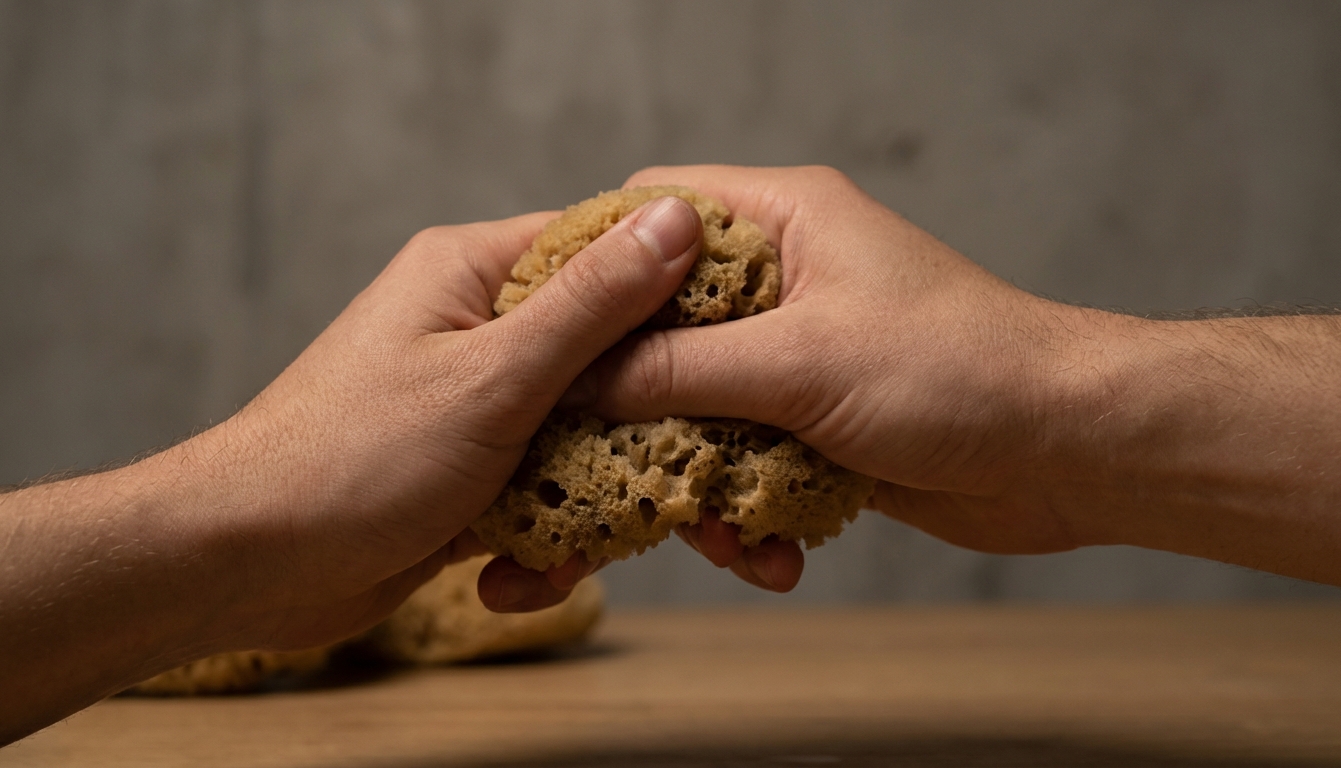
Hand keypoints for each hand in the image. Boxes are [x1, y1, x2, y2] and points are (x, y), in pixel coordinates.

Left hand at [0, 196, 708, 739]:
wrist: (249, 564)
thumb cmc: (354, 457)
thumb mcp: (494, 376)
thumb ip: (592, 304)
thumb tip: (676, 219)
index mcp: (475, 273)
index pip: (605, 249)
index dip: (678, 291)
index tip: (738, 336)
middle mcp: (478, 328)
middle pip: (607, 353)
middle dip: (647, 419)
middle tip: (695, 469)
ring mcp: (477, 403)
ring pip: (586, 433)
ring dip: (596, 494)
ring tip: (583, 545)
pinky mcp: (474, 471)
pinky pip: (547, 489)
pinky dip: (548, 534)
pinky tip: (518, 575)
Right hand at [582, 165, 1340, 589]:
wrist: (1068, 450)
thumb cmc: (958, 370)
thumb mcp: (800, 361)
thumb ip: (680, 368)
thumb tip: (580, 378)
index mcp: (784, 221)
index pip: (657, 213)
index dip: (592, 264)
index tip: (541, 329)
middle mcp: (785, 281)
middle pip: (664, 324)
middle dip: (632, 400)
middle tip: (590, 455)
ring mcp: (801, 356)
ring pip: (699, 407)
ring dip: (693, 476)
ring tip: (708, 533)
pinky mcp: (819, 422)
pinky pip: (747, 461)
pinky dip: (747, 509)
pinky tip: (768, 551)